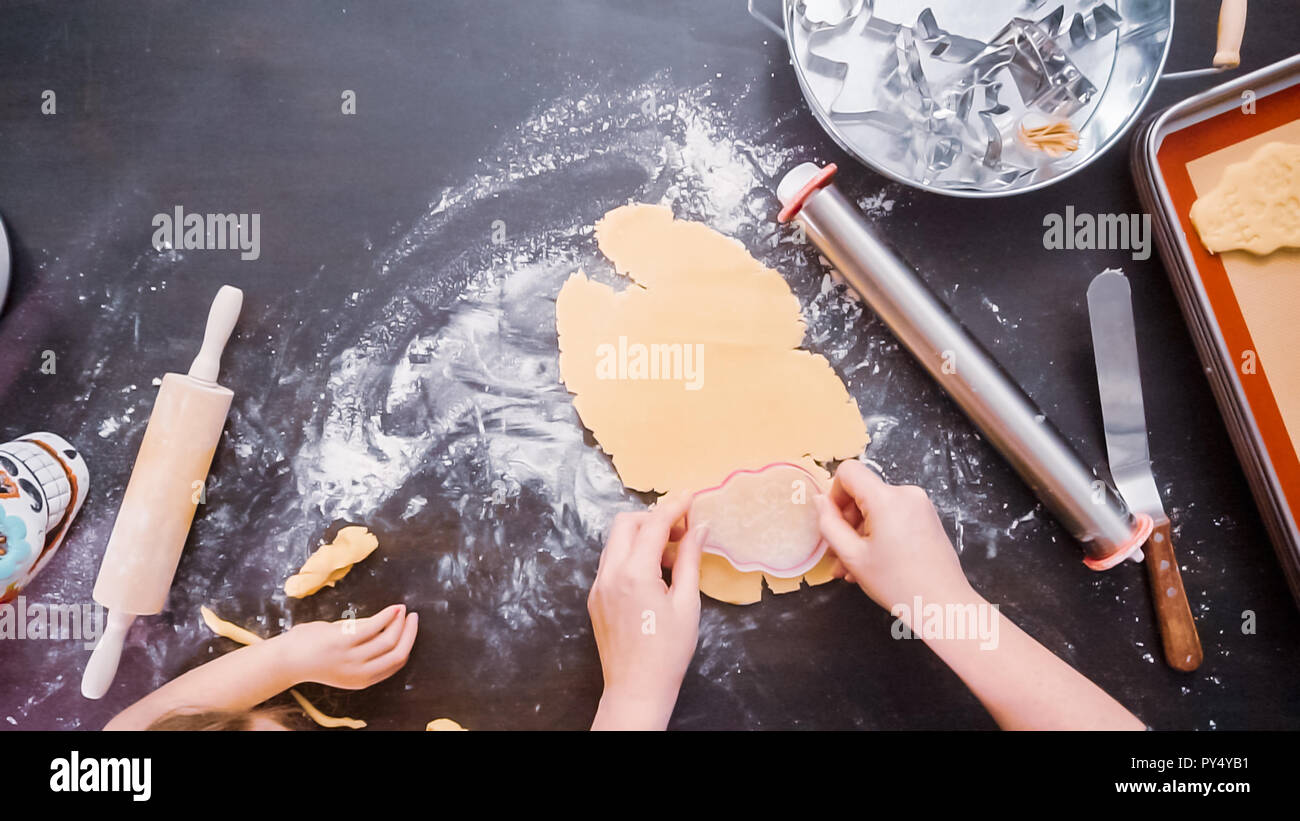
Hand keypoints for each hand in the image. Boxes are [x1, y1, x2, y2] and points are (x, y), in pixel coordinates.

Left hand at [279, 604, 418, 689]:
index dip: (408, 644)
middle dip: (410, 633)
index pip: (396, 664)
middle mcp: (360, 673)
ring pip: (389, 640)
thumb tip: (389, 624)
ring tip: (402, 609)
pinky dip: (387, 615)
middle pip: (398, 653)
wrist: (286, 658)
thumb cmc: (314, 654)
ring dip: (400, 622)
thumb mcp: (345, 658)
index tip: (411, 629)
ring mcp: (352, 658)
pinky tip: (393, 608)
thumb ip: (366, 647)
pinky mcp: (344, 642)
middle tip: (414, 618)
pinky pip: (374, 626)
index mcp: (362, 680)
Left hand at [588, 494, 706, 729]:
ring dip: (641, 536)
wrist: (636, 689)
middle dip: (653, 517)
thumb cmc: (667, 652)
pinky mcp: (595, 598)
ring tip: (671, 553)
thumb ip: (690, 560)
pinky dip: (631, 555)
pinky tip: (653, 572)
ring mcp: (598, 586)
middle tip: (681, 529)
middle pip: (626, 523)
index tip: (690, 496)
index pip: (653, 524)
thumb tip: (700, 528)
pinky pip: (610, 562)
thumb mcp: (687, 603)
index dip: (674, 506)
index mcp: (634, 574)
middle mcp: (610, 575)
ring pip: (615, 542)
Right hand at [814, 460, 971, 611]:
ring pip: (877, 508)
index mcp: (886, 499)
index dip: (834, 494)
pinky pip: (893, 516)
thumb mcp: (852, 556)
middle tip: (839, 554)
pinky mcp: (927, 517)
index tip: (833, 522)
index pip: (849, 472)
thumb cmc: (899, 584)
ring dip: (861, 533)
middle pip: (863, 493)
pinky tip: (872, 562)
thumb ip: (829, 524)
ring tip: (853, 566)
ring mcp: (920, 505)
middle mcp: (906, 494)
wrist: (943, 605)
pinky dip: (879, 533)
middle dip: (847, 521)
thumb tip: (820, 501)